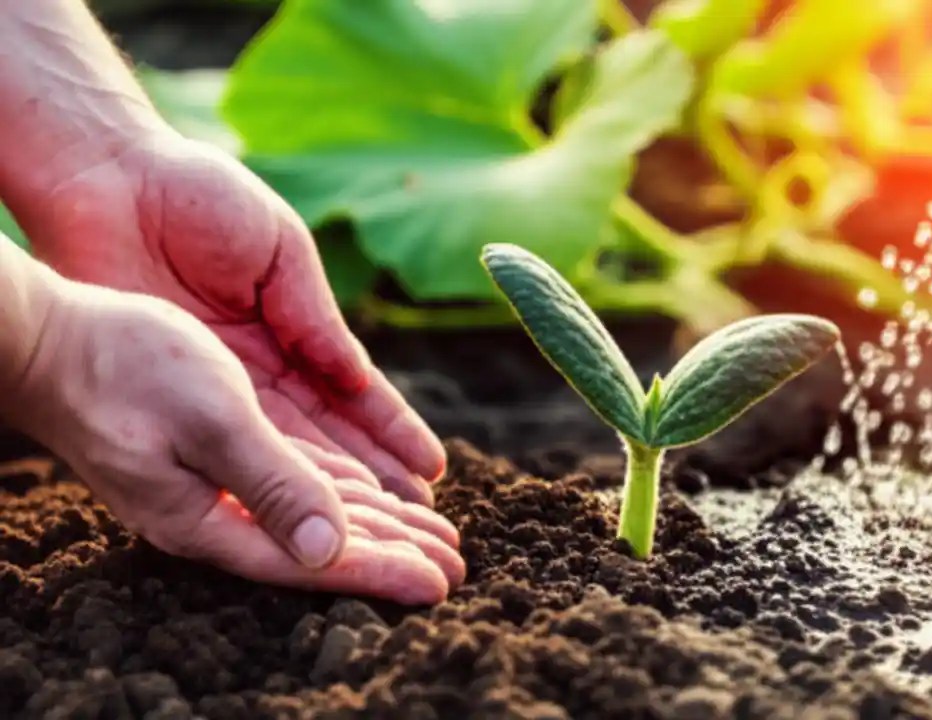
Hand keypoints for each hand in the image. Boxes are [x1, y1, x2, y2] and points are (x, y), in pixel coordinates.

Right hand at [7, 280, 463, 603]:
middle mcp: (214, 515)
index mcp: (213, 519)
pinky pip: (290, 485)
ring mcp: (210, 488)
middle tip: (457, 564)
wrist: (51, 339)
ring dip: (375, 526)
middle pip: (323, 546)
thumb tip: (329, 550)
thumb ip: (272, 485)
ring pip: (313, 515)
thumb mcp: (212, 420)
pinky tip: (371, 499)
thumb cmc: (126, 369)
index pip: (317, 559)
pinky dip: (338, 493)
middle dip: (393, 553)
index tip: (441, 580)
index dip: (383, 569)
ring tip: (431, 536)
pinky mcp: (210, 458)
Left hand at [20, 130, 442, 503]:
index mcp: (295, 324)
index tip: (432, 468)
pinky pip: (233, 442)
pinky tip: (308, 510)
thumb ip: (314, 314)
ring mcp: (219, 383)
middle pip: (328, 434)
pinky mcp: (175, 389)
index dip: (392, 431)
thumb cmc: (198, 195)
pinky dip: (273, 476)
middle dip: (377, 479)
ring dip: (336, 492)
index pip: (354, 391)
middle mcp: (262, 366)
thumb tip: (357, 379)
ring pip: (289, 449)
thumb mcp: (279, 247)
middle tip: (419, 522)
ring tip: (382, 530)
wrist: (110, 178)